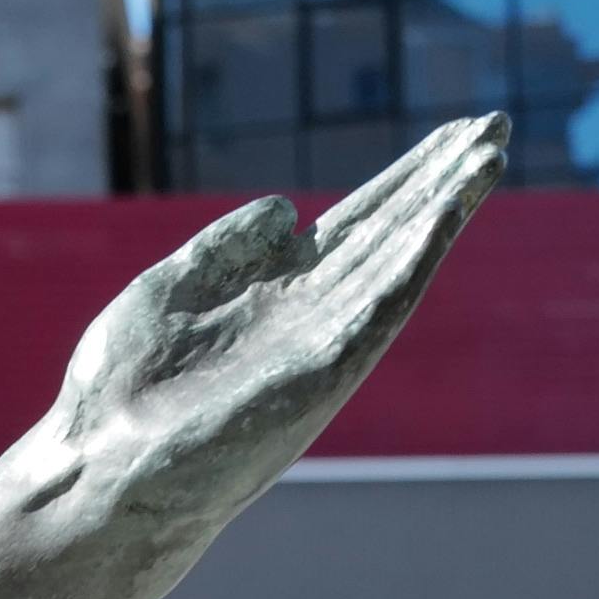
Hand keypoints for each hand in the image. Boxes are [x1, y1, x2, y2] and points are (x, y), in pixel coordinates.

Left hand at [36, 111, 504, 522]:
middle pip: (391, 234)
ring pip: (398, 264)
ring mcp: (320, 347)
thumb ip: (227, 249)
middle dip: (443, 181)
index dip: (408, 178)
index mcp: (278, 293)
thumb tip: (289, 209)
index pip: (360, 224)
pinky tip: (442, 216)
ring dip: (445, 209)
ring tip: (489, 154)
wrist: (101, 473)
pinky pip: (376, 311)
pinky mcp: (316, 377)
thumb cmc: (121, 395)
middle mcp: (312, 317)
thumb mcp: (170, 292)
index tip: (457, 132)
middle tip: (496, 125)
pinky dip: (411, 262)